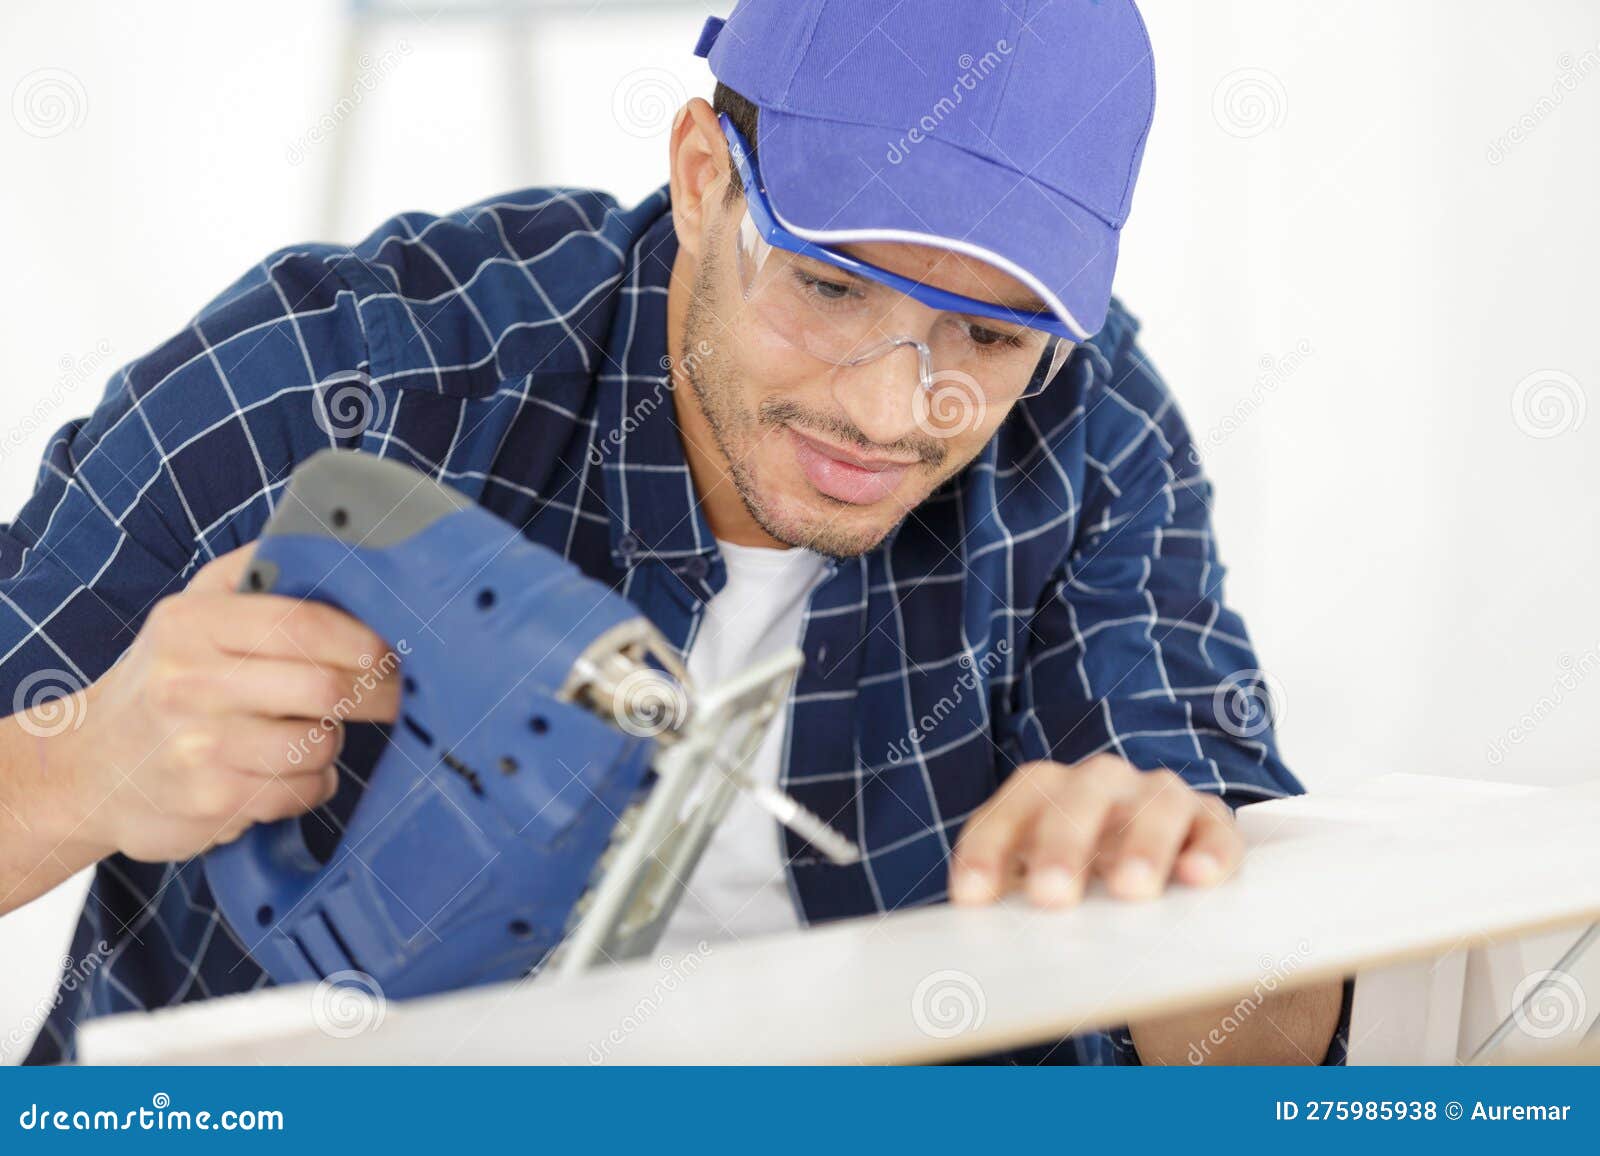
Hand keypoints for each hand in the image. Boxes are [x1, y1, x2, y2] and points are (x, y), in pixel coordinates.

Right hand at [43, 543, 401, 862]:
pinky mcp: (211, 802)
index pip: (301, 623)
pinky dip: (310, 784)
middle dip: (372, 694)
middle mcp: (189, 682)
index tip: (387, 650)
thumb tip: (333, 541)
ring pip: (320, 743)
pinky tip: (283, 772)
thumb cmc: (164, 681)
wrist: (87, 768)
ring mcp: (199, 747)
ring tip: (306, 733)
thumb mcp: (192, 611)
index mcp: (192, 623)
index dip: (360, 639)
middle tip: (386, 694)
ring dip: (331, 742)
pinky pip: (302, 790)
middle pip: (324, 687)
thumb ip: (256, 573)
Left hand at [949, 755, 1242, 906]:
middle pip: (1078, 795)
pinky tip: (1198, 879)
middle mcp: (1103, 785)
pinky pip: (1216, 829)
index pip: (1011, 808)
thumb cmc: (1086, 906)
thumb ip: (1020, 918)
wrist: (1161, 922)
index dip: (988, 848)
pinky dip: (1210, 851)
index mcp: (1048, 796)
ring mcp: (1162, 799)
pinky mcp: (1214, 825)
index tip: (971, 898)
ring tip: (1130, 891)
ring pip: (1155, 802)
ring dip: (1141, 844)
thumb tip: (978, 963)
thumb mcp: (1050, 906)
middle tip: (1049, 897)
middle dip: (1060, 843)